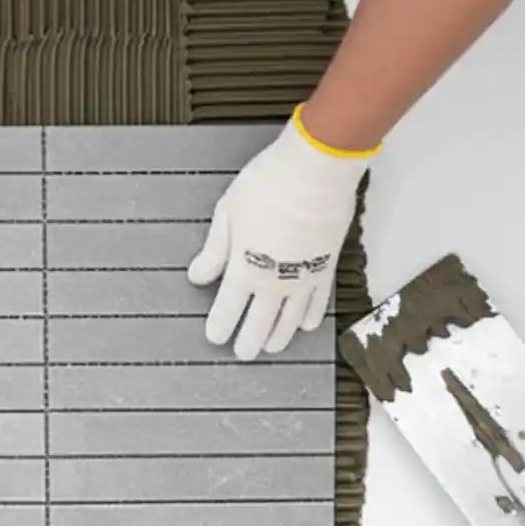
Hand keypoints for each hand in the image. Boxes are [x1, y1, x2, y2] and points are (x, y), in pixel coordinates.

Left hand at [188, 106, 374, 360]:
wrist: (316, 172)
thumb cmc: (268, 184)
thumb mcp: (227, 214)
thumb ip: (214, 250)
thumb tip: (197, 276)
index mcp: (244, 269)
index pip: (228, 309)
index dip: (220, 326)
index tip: (215, 337)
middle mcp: (273, 281)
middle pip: (258, 323)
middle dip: (248, 341)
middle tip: (242, 354)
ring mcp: (303, 277)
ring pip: (289, 319)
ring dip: (278, 336)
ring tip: (270, 347)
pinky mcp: (327, 267)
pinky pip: (319, 302)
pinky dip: (310, 316)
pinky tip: (305, 325)